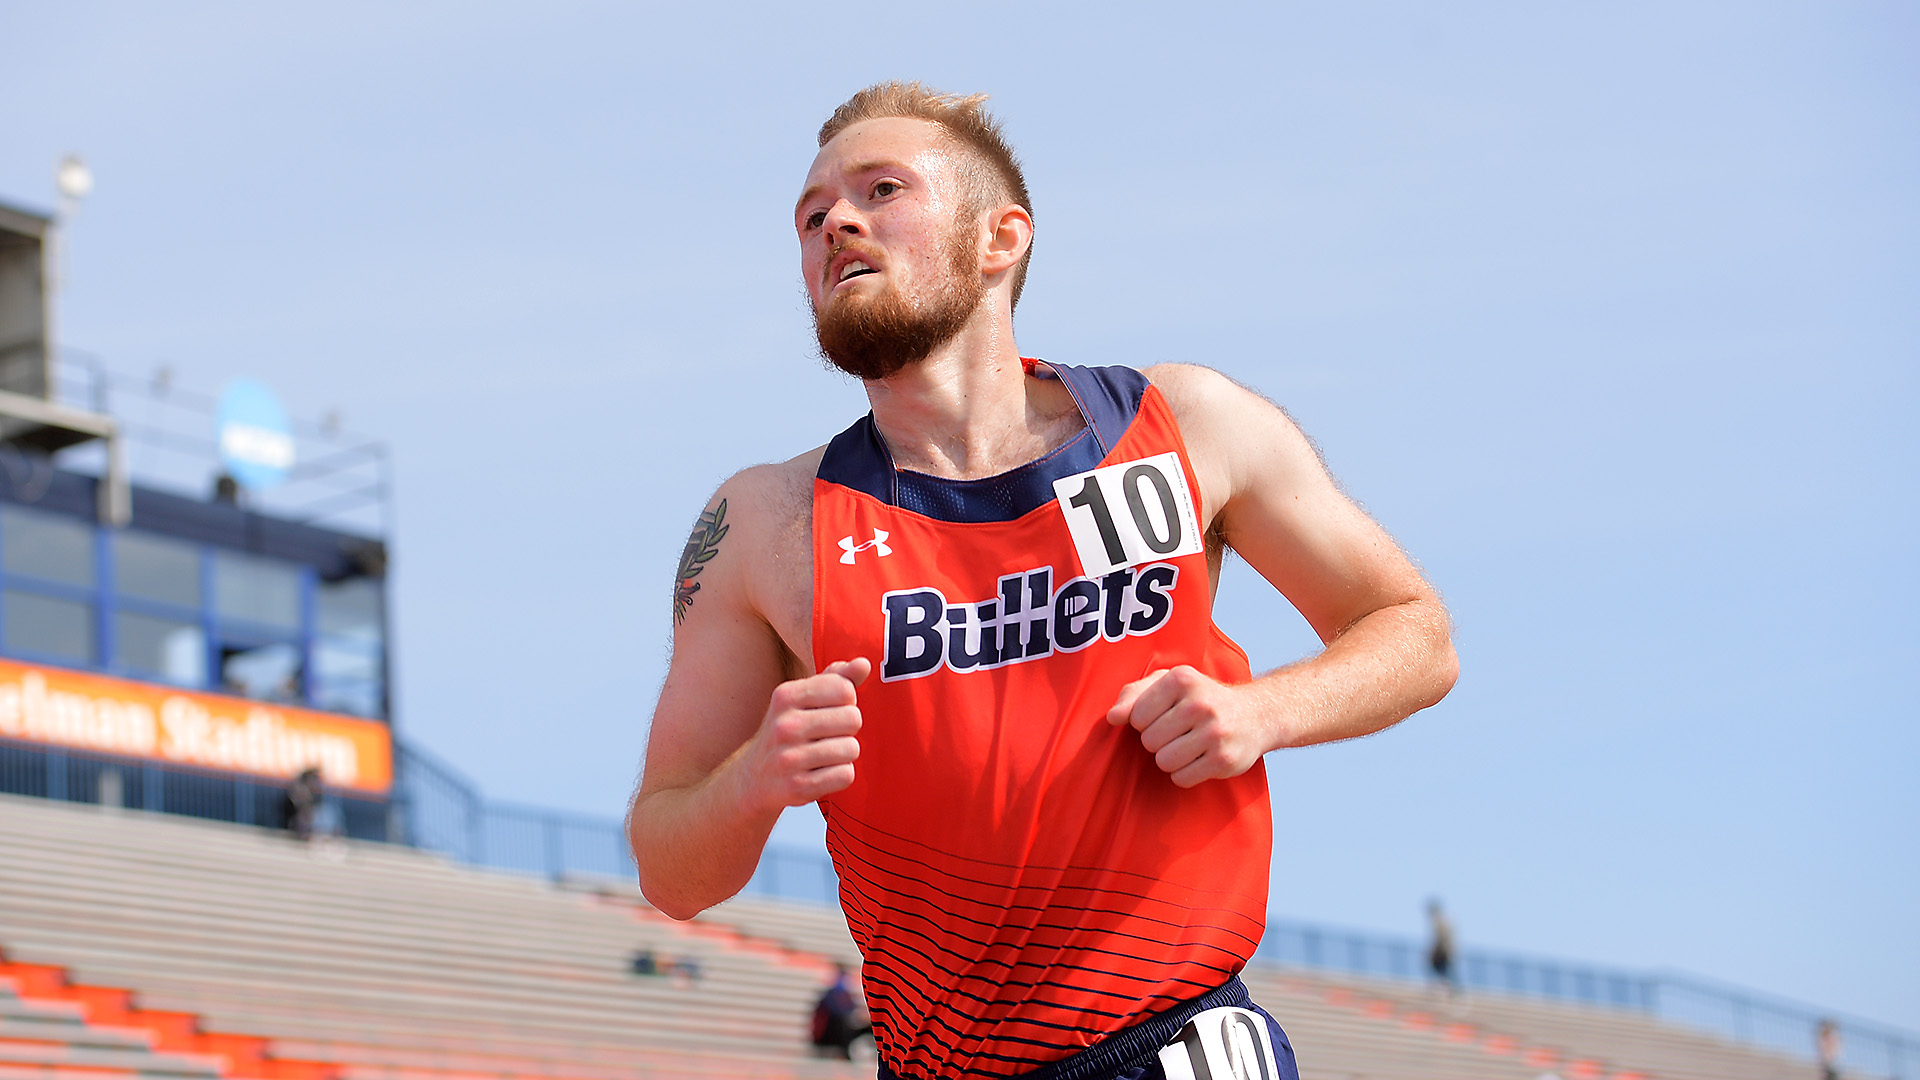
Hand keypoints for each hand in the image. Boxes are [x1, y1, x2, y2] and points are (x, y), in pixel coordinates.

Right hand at [739, 658, 869, 811]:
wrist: (753, 777)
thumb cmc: (789, 730)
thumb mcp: (803, 699)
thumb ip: (837, 678)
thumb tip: (864, 663)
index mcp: (786, 696)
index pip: (845, 689)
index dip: (846, 702)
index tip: (830, 711)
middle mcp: (784, 725)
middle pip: (853, 719)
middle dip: (848, 729)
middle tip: (827, 736)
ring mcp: (789, 758)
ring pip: (851, 749)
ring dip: (845, 754)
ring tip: (824, 755)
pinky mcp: (797, 787)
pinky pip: (845, 775)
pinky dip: (840, 775)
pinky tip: (821, 773)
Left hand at [1107, 665, 1269, 787]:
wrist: (1255, 715)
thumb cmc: (1201, 698)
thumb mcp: (1168, 684)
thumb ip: (1133, 695)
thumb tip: (1113, 718)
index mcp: (1182, 679)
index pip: (1136, 716)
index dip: (1144, 721)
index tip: (1162, 716)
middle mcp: (1200, 703)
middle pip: (1149, 741)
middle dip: (1158, 741)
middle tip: (1178, 732)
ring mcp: (1215, 733)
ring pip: (1163, 762)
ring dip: (1169, 759)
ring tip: (1187, 746)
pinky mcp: (1224, 760)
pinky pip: (1181, 778)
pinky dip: (1184, 773)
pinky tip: (1199, 759)